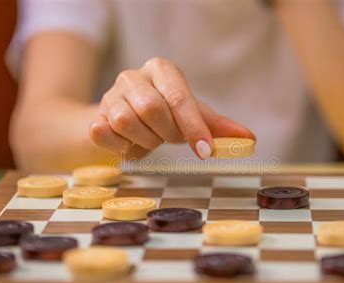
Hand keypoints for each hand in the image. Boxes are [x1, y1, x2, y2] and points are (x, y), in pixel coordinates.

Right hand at [90, 57, 253, 158]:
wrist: (122, 122)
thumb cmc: (164, 117)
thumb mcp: (192, 117)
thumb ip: (217, 126)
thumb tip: (249, 138)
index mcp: (161, 69)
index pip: (179, 97)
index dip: (194, 127)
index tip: (206, 152)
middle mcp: (133, 76)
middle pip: (152, 109)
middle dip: (167, 133)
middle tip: (170, 138)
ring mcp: (110, 95)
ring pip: (127, 122)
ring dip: (146, 140)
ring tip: (151, 138)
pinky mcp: (94, 116)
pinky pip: (104, 133)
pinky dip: (121, 146)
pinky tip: (129, 143)